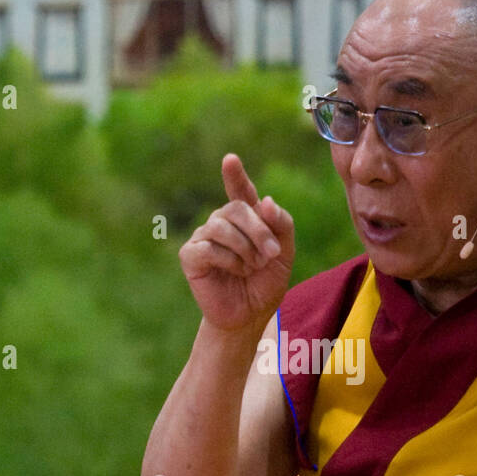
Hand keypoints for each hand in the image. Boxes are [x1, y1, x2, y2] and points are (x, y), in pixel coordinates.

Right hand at [178, 154, 294, 333]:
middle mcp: (222, 223)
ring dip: (244, 247)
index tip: (230, 159)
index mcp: (245, 220)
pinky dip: (228, 260)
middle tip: (271, 255)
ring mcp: (204, 238)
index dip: (235, 175)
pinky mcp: (191, 256)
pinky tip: (235, 272)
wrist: (250, 315)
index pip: (240, 191)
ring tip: (252, 267)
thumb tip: (265, 201)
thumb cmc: (265, 284)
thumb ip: (281, 224)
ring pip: (221, 226)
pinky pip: (208, 247)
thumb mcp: (285, 253)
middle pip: (236, 208)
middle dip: (258, 230)